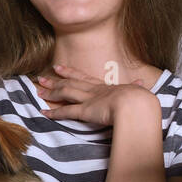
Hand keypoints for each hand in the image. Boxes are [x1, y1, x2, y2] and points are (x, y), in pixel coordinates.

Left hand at [35, 64, 153, 125]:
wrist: (136, 104)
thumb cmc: (140, 100)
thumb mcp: (139, 91)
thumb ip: (138, 88)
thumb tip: (142, 83)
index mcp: (107, 87)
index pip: (85, 78)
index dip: (71, 73)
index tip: (59, 68)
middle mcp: (95, 91)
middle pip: (71, 83)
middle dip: (56, 80)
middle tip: (42, 77)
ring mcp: (89, 99)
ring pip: (66, 93)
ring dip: (51, 92)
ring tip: (39, 91)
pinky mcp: (85, 111)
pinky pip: (67, 111)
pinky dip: (54, 113)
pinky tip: (44, 112)